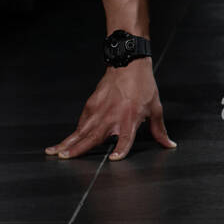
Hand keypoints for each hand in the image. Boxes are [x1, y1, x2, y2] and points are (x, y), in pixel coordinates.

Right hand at [45, 61, 175, 159]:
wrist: (129, 65)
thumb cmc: (144, 87)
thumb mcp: (156, 108)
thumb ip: (159, 130)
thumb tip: (170, 145)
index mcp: (130, 119)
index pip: (126, 138)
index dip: (121, 149)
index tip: (113, 158)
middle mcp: (112, 117)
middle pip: (93, 136)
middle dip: (78, 149)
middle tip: (64, 158)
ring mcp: (99, 111)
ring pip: (80, 130)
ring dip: (67, 142)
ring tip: (53, 153)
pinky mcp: (91, 105)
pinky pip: (82, 122)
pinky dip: (74, 132)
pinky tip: (66, 142)